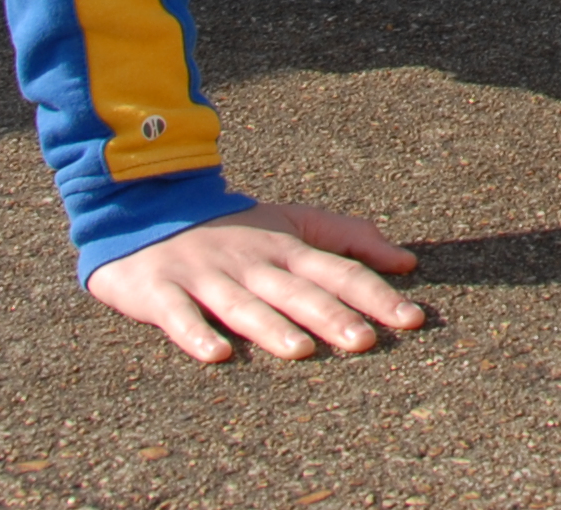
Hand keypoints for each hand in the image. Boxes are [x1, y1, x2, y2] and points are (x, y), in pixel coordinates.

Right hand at [86, 204, 425, 364]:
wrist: (147, 207)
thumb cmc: (231, 229)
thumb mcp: (292, 222)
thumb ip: (349, 238)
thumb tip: (406, 261)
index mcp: (286, 248)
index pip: (339, 272)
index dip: (376, 295)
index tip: (413, 319)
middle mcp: (251, 262)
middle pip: (296, 292)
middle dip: (331, 316)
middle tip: (366, 342)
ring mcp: (206, 276)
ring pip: (243, 305)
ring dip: (271, 327)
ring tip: (301, 351)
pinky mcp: (162, 290)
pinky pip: (179, 316)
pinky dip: (196, 335)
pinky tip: (218, 354)